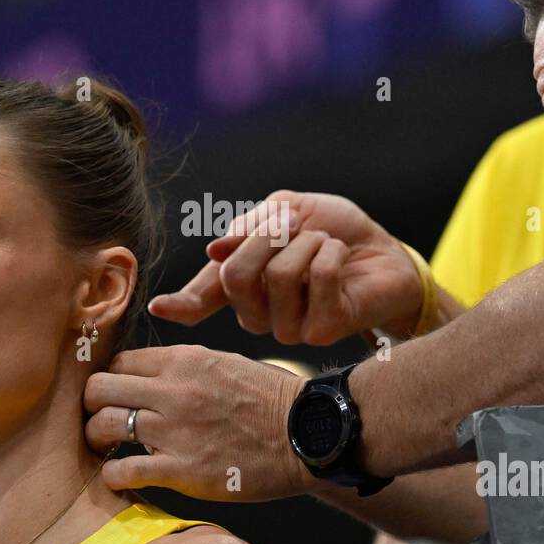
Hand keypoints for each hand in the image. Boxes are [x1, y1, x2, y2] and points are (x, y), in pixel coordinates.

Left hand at [83, 344, 311, 500]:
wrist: (307, 433)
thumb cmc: (271, 400)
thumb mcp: (225, 364)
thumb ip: (184, 369)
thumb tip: (151, 379)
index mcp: (184, 360)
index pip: (119, 361)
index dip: (112, 379)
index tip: (116, 395)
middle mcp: (173, 391)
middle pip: (99, 388)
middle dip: (93, 405)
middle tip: (101, 419)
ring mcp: (175, 431)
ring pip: (102, 425)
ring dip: (97, 438)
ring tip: (107, 449)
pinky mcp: (183, 470)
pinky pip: (123, 471)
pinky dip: (113, 476)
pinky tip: (122, 479)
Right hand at [148, 190, 423, 344]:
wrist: (382, 251)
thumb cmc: (330, 232)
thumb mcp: (285, 212)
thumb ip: (249, 228)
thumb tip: (214, 249)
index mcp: (241, 285)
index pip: (203, 299)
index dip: (182, 303)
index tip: (161, 307)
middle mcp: (257, 313)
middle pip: (235, 275)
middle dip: (265, 236)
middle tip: (291, 225)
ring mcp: (288, 328)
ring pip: (278, 275)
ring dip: (307, 243)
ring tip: (325, 244)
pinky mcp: (323, 331)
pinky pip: (317, 279)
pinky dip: (330, 253)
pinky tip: (340, 257)